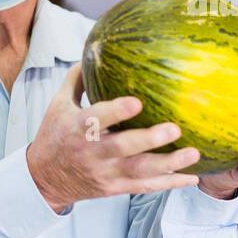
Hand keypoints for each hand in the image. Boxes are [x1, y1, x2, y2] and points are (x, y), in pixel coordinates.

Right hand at [27, 65, 200, 212]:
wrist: (44, 179)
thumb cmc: (54, 136)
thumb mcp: (57, 106)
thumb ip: (77, 80)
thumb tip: (96, 49)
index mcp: (76, 129)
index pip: (95, 119)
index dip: (115, 112)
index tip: (136, 102)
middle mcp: (91, 152)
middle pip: (121, 148)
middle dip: (148, 140)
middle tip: (175, 128)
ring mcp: (104, 173)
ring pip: (138, 171)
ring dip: (168, 164)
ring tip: (193, 153)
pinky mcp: (114, 188)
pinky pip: (144, 187)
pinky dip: (168, 184)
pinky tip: (191, 177)